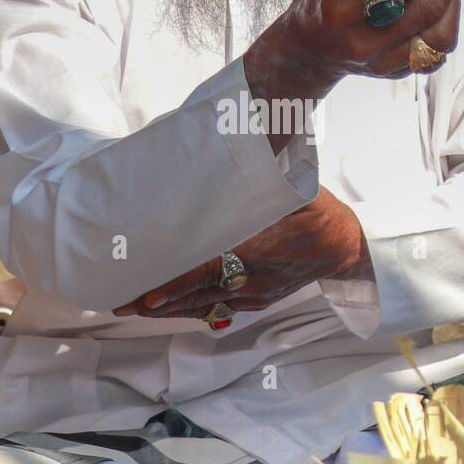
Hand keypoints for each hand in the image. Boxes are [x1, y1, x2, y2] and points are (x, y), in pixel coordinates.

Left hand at [114, 187, 371, 319]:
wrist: (343, 246)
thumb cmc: (313, 210)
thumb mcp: (290, 188)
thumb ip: (256, 179)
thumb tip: (223, 155)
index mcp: (259, 248)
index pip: (210, 270)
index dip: (177, 284)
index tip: (148, 292)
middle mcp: (254, 277)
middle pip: (198, 293)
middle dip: (158, 300)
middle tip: (120, 301)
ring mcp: (255, 294)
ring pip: (205, 305)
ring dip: (168, 308)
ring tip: (132, 305)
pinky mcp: (257, 301)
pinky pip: (218, 308)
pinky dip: (190, 308)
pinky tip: (166, 308)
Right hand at [249, 0, 463, 87]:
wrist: (310, 49)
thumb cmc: (327, 0)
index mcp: (343, 8)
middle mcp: (365, 42)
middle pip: (426, 9)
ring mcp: (383, 63)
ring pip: (440, 37)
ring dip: (452, 3)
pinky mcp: (397, 73)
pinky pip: (437, 53)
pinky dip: (446, 26)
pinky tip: (436, 11)